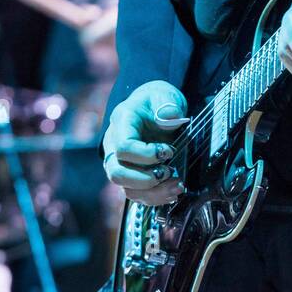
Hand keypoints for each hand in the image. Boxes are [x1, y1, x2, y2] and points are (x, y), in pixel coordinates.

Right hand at [102, 80, 188, 204]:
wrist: (151, 106)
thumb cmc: (155, 101)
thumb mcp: (164, 95)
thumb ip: (167, 104)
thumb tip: (170, 116)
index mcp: (121, 122)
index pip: (123, 147)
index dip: (146, 154)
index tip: (169, 150)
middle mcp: (114, 144)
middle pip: (116, 173)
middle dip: (145, 179)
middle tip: (169, 171)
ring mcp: (120, 161)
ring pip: (125, 188)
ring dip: (153, 192)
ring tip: (177, 185)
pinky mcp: (129, 173)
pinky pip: (136, 193)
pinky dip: (155, 197)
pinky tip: (172, 191)